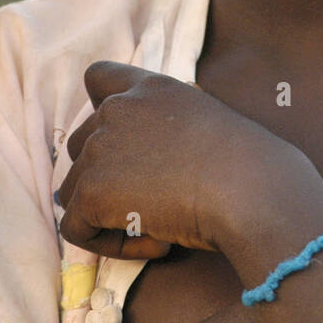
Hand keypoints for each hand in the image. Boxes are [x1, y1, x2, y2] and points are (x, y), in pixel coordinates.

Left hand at [57, 61, 293, 258]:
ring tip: (161, 228)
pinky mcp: (91, 190)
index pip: (98, 78)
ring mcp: (99, 148)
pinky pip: (77, 228)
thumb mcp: (207, 123)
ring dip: (110, 216)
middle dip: (106, 178)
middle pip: (80, 146)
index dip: (99, 113)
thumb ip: (170, 128)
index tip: (123, 145)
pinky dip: (109, 244)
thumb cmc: (246, 165)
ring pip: (74, 192)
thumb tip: (150, 167)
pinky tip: (156, 243)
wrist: (247, 187)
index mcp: (149, 88)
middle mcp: (117, 109)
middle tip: (154, 204)